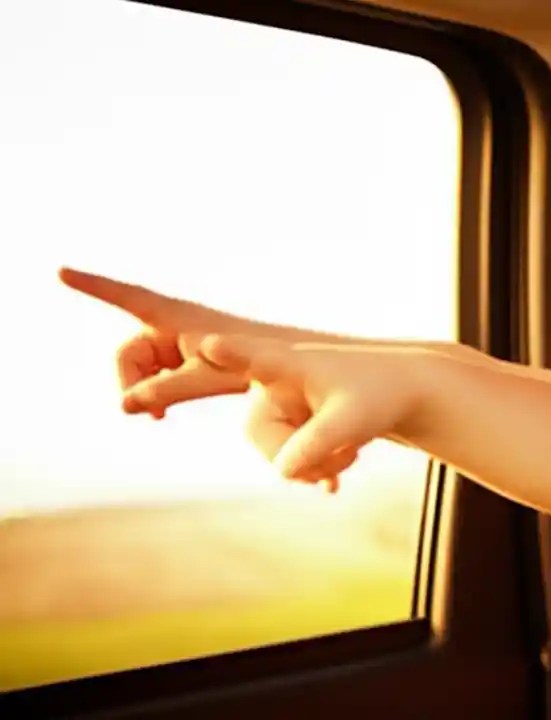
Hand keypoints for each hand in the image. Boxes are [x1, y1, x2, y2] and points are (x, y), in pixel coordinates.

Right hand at [59, 267, 255, 416]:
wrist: (287, 364)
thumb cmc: (252, 362)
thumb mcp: (206, 376)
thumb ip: (165, 389)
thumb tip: (124, 405)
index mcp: (172, 317)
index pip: (125, 297)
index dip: (92, 286)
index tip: (60, 271)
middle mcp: (170, 325)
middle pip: (128, 355)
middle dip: (132, 383)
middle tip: (150, 414)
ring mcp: (176, 342)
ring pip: (141, 370)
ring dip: (146, 391)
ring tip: (162, 414)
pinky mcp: (186, 357)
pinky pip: (156, 375)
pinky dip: (157, 392)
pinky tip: (163, 413)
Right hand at [194, 334, 430, 489]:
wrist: (405, 394)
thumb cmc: (383, 395)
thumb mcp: (355, 420)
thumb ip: (316, 444)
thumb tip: (283, 472)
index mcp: (291, 363)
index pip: (255, 357)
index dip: (231, 354)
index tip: (208, 343)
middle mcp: (276, 382)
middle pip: (259, 434)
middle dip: (295, 455)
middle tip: (344, 455)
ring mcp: (282, 405)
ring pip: (276, 456)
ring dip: (313, 466)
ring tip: (349, 451)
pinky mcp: (293, 426)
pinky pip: (287, 463)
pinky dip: (316, 472)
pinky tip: (336, 485)